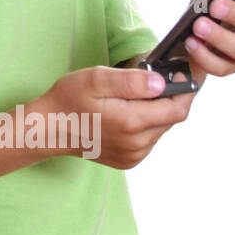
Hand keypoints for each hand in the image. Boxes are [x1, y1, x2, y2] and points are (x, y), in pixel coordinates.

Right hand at [39, 65, 192, 169]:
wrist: (48, 129)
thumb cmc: (68, 100)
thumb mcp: (95, 79)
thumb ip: (131, 81)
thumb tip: (161, 82)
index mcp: (132, 122)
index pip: (178, 108)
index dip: (185, 90)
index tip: (181, 74)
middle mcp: (137, 143)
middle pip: (171, 118)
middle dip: (170, 98)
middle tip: (155, 81)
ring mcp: (134, 155)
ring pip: (161, 129)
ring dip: (156, 112)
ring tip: (134, 98)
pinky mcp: (129, 161)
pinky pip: (149, 140)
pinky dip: (145, 125)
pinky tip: (126, 115)